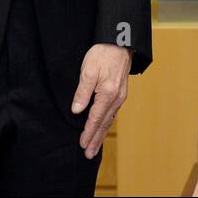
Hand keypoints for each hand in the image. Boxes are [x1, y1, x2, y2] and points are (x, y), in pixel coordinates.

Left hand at [72, 43, 131, 158]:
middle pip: (104, 123)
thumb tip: (76, 111)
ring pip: (109, 119)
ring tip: (95, 147)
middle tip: (89, 154)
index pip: (95, 118)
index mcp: (108, 93)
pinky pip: (113, 113)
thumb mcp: (88, 71)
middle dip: (96, 140)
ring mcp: (120, 96)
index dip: (87, 132)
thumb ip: (82, 92)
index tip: (81, 144)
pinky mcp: (120, 92)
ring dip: (102, 134)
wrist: (120, 42)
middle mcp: (117, 98)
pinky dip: (107, 123)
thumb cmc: (103, 54)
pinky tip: (103, 128)